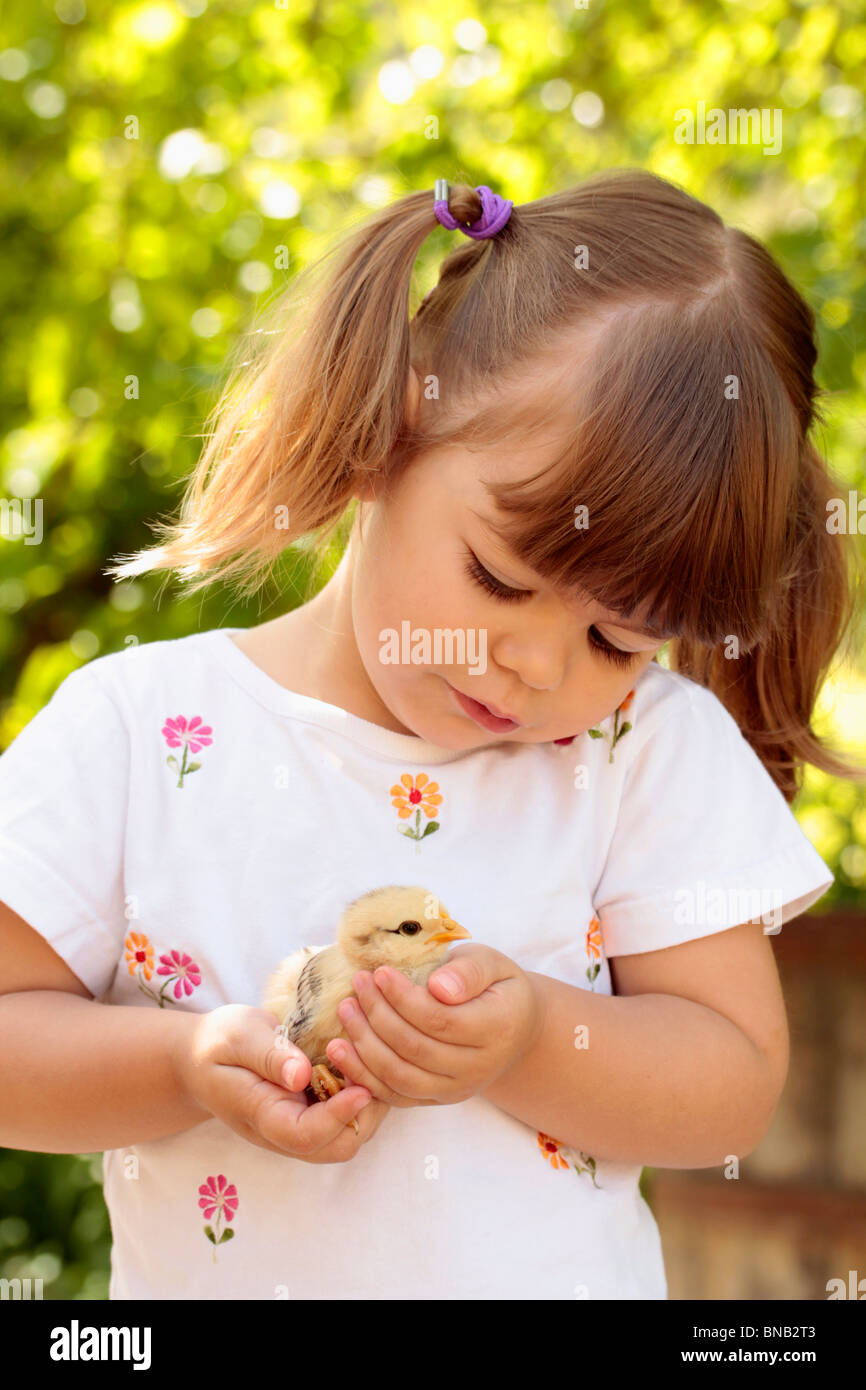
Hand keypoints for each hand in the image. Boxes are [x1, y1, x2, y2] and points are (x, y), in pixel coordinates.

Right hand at [173, 1004, 389, 1163]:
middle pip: (337, 1146)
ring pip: (349, 1136)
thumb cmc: (218, 1044)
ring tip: (369, 1062)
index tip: (362, 1088)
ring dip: (369, 1106)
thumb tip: (301, 1074)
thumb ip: (267, 1055)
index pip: (304, 1135)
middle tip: (372, 1068)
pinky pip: (348, 1120)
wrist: (201, 1060)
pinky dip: (364, 1097)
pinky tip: (362, 1064)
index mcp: (261, 1116)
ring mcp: (300, 1127)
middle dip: (365, 1114)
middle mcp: (284, 1133)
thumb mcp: (237, 1037)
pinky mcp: (313, 1116)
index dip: (338, 1116)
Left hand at [325, 945, 540, 1107]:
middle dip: (378, 1015)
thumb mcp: (491, 964)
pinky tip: (341, 1051)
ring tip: (346, 1010)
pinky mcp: (436, 1100)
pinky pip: (394, 1096)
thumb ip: (468, 971)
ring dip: (364, 1045)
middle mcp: (478, 1068)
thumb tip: (438, 987)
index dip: (404, 998)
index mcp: (498, 1029)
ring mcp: (456, 1089)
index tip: (380, 972)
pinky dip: (363, 1076)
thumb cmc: (495, 986)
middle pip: (415, 1049)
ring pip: (400, 1077)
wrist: (513, 1029)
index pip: (440, 1020)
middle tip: (358, 983)